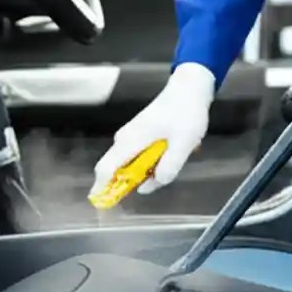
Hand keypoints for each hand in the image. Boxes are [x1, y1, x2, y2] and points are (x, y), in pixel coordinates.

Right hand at [90, 62, 215, 196]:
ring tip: (176, 151)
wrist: (190, 88)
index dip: (102, 187)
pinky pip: (137, 156)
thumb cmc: (186, 113)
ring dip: (148, 169)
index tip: (102, 204)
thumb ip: (169, 167)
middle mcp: (125, 138)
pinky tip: (173, 148)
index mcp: (131, 140)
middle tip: (162, 172)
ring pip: (129, 163)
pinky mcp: (138, 134)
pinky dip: (152, 160)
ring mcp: (130, 135)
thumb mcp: (184, 144)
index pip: (107, 168)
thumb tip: (150, 186)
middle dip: (132, 180)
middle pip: (117, 168)